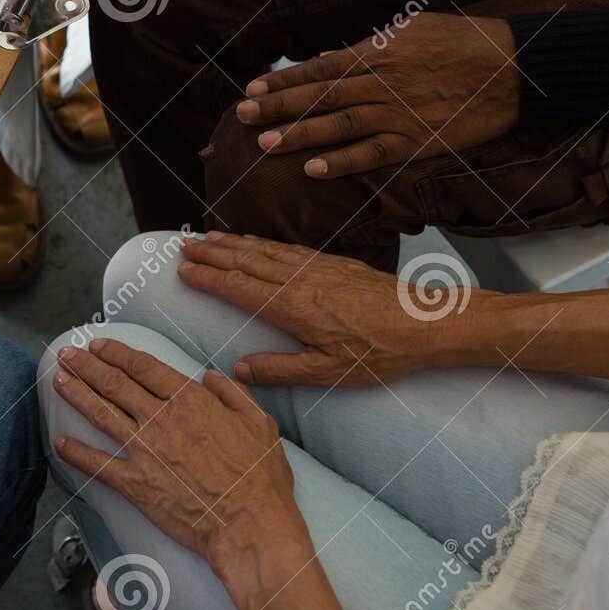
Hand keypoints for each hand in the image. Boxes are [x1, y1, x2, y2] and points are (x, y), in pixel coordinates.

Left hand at [51, 339, 307, 578]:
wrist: (249, 525)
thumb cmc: (260, 478)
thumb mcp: (260, 424)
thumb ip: (233, 394)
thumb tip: (212, 376)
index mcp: (190, 400)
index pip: (143, 366)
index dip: (116, 353)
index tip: (99, 345)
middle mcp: (161, 419)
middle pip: (115, 383)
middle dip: (86, 365)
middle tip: (67, 354)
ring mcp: (145, 451)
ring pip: (101, 414)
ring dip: (76, 394)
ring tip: (57, 380)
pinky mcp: (135, 484)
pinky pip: (97, 464)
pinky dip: (75, 453)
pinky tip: (59, 443)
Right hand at [178, 232, 493, 385]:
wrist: (426, 322)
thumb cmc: (379, 353)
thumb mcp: (328, 372)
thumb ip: (281, 370)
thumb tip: (239, 369)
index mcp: (292, 306)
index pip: (238, 287)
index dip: (207, 277)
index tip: (182, 270)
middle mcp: (299, 280)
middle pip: (245, 261)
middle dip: (211, 253)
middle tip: (182, 245)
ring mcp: (317, 267)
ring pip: (264, 249)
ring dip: (232, 242)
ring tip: (207, 236)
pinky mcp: (334, 263)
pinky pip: (287, 247)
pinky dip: (263, 241)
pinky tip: (254, 240)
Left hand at [238, 12, 519, 179]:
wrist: (514, 65)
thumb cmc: (464, 41)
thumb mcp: (410, 30)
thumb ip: (368, 46)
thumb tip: (329, 58)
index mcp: (377, 52)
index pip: (317, 68)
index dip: (282, 81)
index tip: (252, 90)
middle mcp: (380, 83)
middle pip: (319, 97)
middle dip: (277, 108)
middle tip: (242, 117)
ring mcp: (398, 114)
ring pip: (337, 126)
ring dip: (299, 136)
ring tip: (264, 144)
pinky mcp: (418, 141)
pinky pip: (373, 154)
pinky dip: (342, 163)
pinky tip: (312, 171)